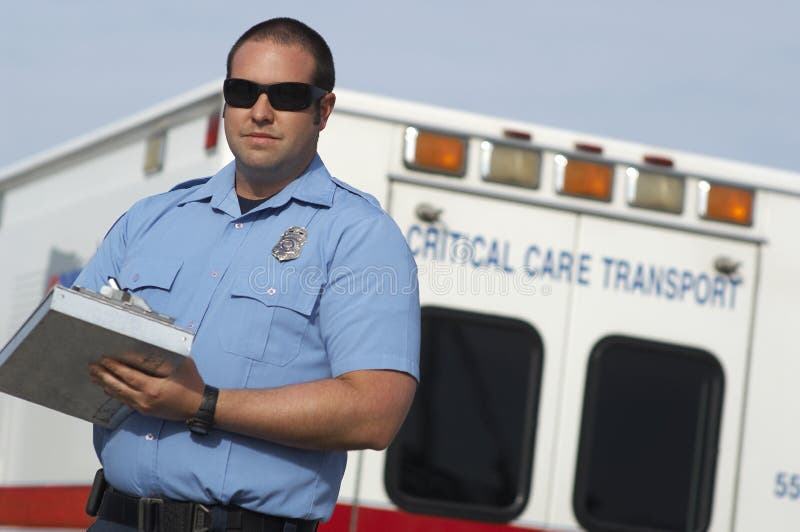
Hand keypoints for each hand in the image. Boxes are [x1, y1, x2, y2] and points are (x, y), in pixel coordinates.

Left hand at [89, 355, 204, 420]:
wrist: (198, 407)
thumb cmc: (192, 384)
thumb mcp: (182, 365)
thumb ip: (167, 357)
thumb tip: (151, 347)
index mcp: (153, 387)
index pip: (128, 376)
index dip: (114, 367)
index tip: (103, 358)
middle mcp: (145, 399)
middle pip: (118, 386)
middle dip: (103, 375)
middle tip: (91, 366)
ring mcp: (143, 406)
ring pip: (119, 395)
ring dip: (105, 384)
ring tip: (93, 376)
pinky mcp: (144, 410)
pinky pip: (125, 401)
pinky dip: (114, 393)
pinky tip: (107, 388)